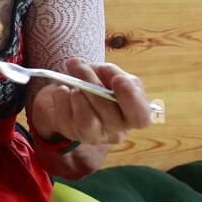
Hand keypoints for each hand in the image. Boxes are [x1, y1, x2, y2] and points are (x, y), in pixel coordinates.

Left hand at [29, 58, 154, 145]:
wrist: (72, 92)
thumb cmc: (98, 83)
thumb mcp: (108, 73)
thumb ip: (108, 71)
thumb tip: (94, 69)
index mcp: (133, 114)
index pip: (141, 117)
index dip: (131, 99)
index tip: (118, 79)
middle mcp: (117, 130)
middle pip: (109, 114)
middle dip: (93, 85)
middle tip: (80, 66)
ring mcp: (94, 136)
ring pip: (87, 120)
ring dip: (78, 95)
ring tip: (73, 82)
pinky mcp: (71, 133)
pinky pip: (65, 118)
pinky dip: (61, 98)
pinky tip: (62, 89)